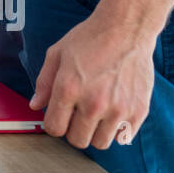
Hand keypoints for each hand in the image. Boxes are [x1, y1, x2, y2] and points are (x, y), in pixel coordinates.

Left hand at [29, 13, 154, 149]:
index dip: (54, 123)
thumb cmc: (90, 38)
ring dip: (96, 132)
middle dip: (73, 129)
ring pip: (101, 143)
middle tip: (78, 113)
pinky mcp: (138, 111)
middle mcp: (93, 103)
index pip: (54, 128)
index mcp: (69, 89)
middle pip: (77, 140)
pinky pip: (123, 137)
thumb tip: (35, 105)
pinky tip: (114, 111)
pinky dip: (117, 130)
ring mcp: (118, 109)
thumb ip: (44, 82)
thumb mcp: (57, 54)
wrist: (126, 29)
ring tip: (98, 113)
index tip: (60, 115)